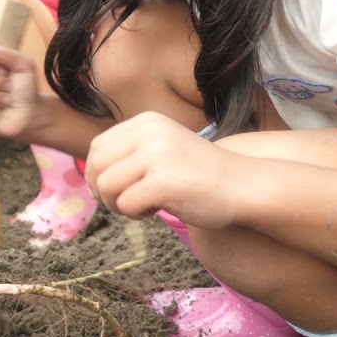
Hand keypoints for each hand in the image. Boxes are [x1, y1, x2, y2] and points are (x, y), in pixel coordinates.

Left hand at [86, 112, 241, 227]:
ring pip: (107, 186)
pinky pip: (126, 204)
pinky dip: (136, 214)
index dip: (95, 173)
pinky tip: (157, 210)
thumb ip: (130, 154)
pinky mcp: (163, 182)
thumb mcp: (162, 148)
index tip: (109, 191)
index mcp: (146, 121)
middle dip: (104, 192)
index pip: (98, 147)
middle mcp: (149, 132)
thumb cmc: (200, 175)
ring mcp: (157, 155)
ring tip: (144, 206)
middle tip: (125, 203)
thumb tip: (90, 176)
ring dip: (119, 205)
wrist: (245, 186)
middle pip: (97, 167)